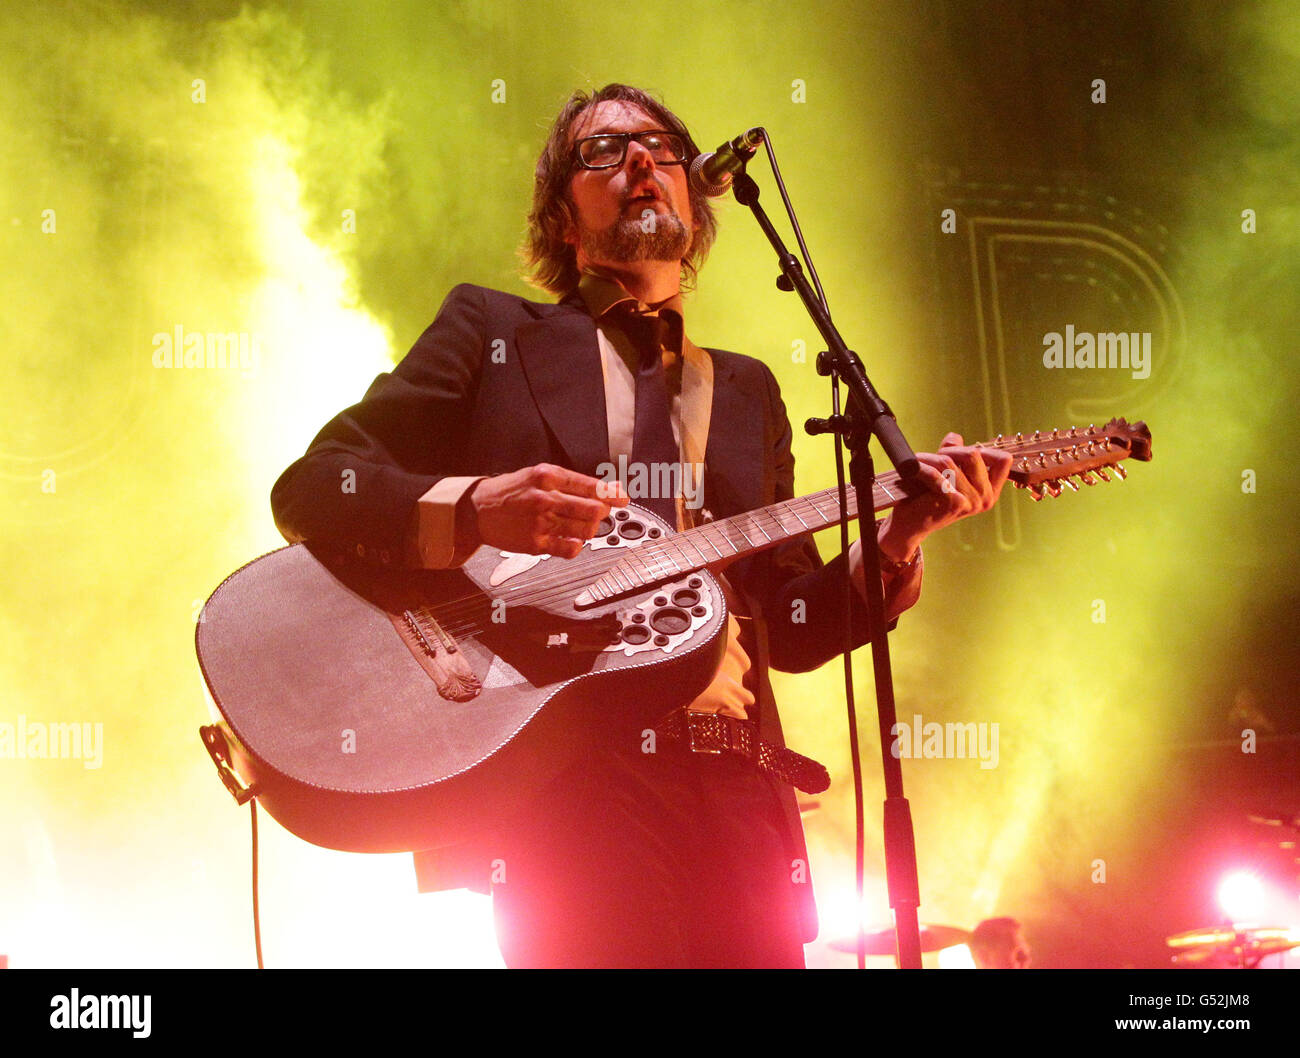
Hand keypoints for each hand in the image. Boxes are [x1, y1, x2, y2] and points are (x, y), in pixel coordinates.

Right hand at [468, 463, 628, 558]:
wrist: (479, 510)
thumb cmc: (512, 491)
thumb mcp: (540, 476)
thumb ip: (573, 483)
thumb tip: (609, 489)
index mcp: (547, 476)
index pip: (591, 486)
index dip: (612, 494)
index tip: (622, 499)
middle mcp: (545, 498)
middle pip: (593, 510)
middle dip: (601, 512)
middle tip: (598, 512)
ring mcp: (540, 522)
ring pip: (586, 530)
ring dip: (591, 528)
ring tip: (582, 524)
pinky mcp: (536, 544)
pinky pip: (571, 549)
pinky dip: (578, 545)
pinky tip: (571, 539)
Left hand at [879, 433, 1012, 560]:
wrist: (909, 527)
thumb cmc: (926, 498)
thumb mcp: (946, 473)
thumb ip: (954, 454)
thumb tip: (955, 437)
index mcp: (990, 491)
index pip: (1003, 460)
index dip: (982, 449)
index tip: (960, 455)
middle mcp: (986, 498)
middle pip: (974, 454)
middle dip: (949, 451)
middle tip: (933, 459)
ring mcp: (972, 502)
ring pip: (949, 462)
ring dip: (928, 458)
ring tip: (916, 464)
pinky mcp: (955, 503)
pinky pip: (937, 473)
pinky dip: (922, 468)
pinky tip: (912, 470)